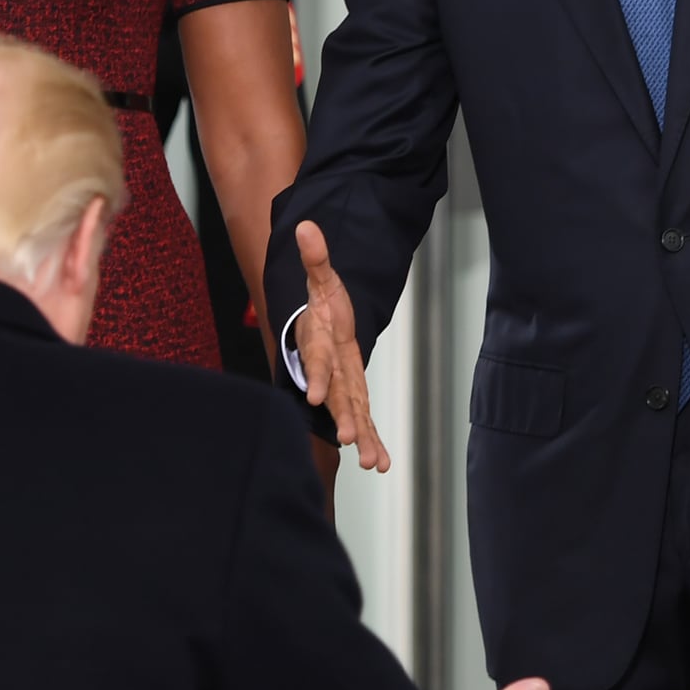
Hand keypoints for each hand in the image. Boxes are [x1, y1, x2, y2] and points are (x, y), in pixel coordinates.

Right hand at [293, 220, 389, 471]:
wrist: (318, 325)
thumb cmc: (321, 303)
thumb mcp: (321, 277)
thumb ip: (315, 256)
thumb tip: (306, 225)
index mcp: (319, 343)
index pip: (316, 361)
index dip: (315, 376)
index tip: (314, 395)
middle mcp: (329, 370)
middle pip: (335, 396)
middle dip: (342, 416)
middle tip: (350, 437)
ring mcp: (341, 386)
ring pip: (351, 413)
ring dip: (362, 437)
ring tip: (373, 462)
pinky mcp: (353, 394)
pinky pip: (364, 419)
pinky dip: (373, 441)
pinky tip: (383, 464)